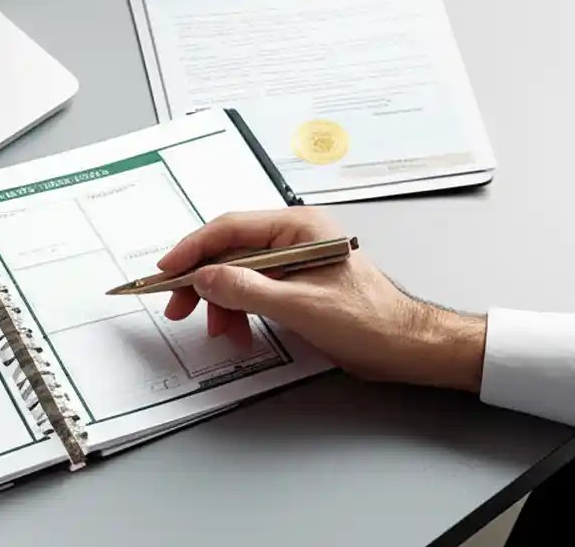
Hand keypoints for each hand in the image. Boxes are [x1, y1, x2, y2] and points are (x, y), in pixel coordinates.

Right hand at [158, 208, 484, 391]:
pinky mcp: (293, 286)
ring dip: (221, 304)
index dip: (193, 249)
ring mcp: (292, 262)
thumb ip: (247, 289)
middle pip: (228, 252)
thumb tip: (205, 278)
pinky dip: (239, 313)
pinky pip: (252, 292)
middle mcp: (293, 238)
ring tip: (221, 331)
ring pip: (236, 275)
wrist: (407, 348)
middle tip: (178, 308)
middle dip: (202, 283)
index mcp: (298, 227)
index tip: (167, 270)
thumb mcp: (301, 306)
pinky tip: (239, 333)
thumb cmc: (371, 320)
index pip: (231, 228)